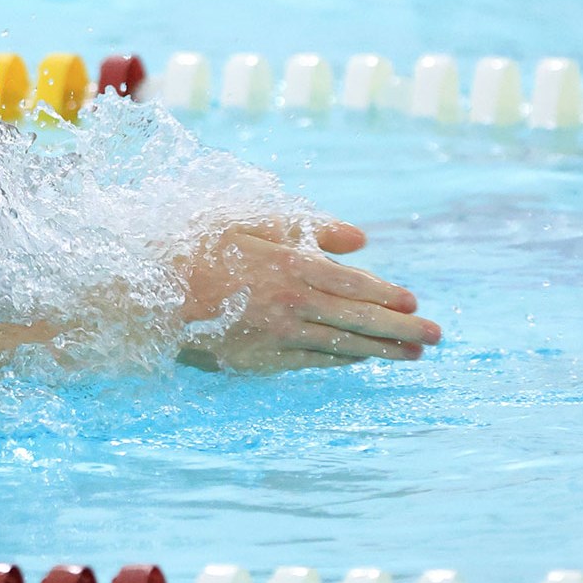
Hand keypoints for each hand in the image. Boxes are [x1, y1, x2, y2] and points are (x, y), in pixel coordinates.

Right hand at [177, 219, 441, 373]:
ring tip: (411, 355)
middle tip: (436, 338)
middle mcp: (293, 307)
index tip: (416, 304)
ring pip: (341, 346)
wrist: (147, 295)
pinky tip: (358, 359)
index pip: (356, 287)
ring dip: (380, 351)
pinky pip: (312, 362)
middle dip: (402, 331)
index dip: (389, 296)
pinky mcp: (260, 360)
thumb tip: (361, 240)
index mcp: (292, 268)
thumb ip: (310, 227)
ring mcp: (277, 338)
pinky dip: (341, 360)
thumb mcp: (252, 220)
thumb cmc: (197, 245)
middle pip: (359, 321)